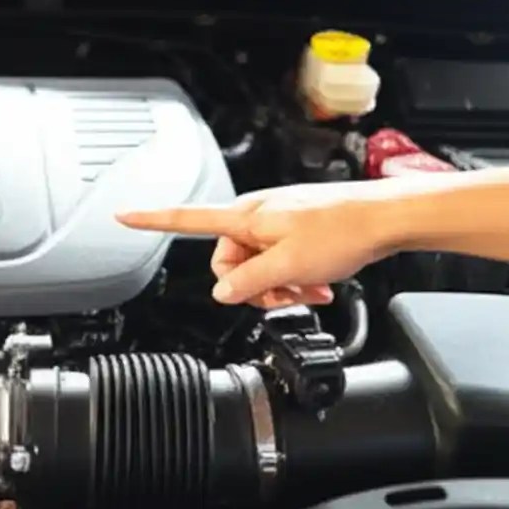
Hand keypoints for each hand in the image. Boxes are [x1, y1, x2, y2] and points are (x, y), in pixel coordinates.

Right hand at [117, 181, 398, 308]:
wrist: (385, 218)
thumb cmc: (342, 231)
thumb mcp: (288, 267)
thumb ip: (248, 283)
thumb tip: (223, 292)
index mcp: (244, 218)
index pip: (186, 219)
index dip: (151, 220)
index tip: (122, 216)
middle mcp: (255, 215)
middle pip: (228, 260)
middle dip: (251, 285)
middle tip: (282, 293)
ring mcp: (277, 221)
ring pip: (257, 263)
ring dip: (278, 284)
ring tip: (308, 290)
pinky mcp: (296, 228)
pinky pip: (279, 258)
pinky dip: (294, 276)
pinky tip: (317, 285)